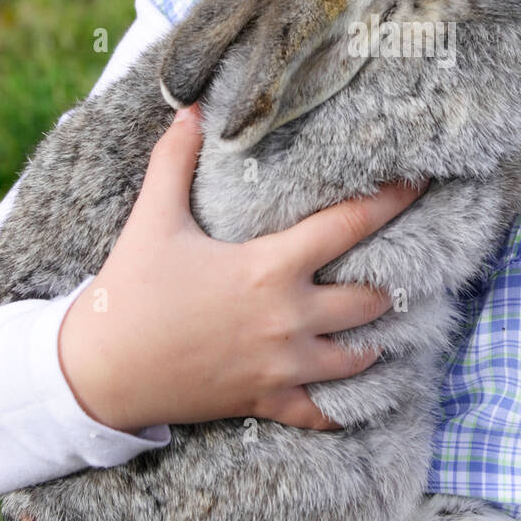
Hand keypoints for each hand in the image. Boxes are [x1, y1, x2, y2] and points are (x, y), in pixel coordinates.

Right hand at [58, 103, 429, 433]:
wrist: (100, 373)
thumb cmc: (130, 291)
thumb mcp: (154, 219)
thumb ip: (174, 159)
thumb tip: (190, 107)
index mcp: (270, 268)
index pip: (350, 226)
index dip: (392, 201)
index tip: (420, 183)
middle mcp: (289, 319)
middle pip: (371, 298)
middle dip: (392, 281)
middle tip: (409, 266)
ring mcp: (283, 366)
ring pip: (359, 356)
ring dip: (374, 338)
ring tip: (385, 322)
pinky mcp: (268, 402)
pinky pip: (326, 412)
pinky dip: (347, 403)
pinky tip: (361, 393)